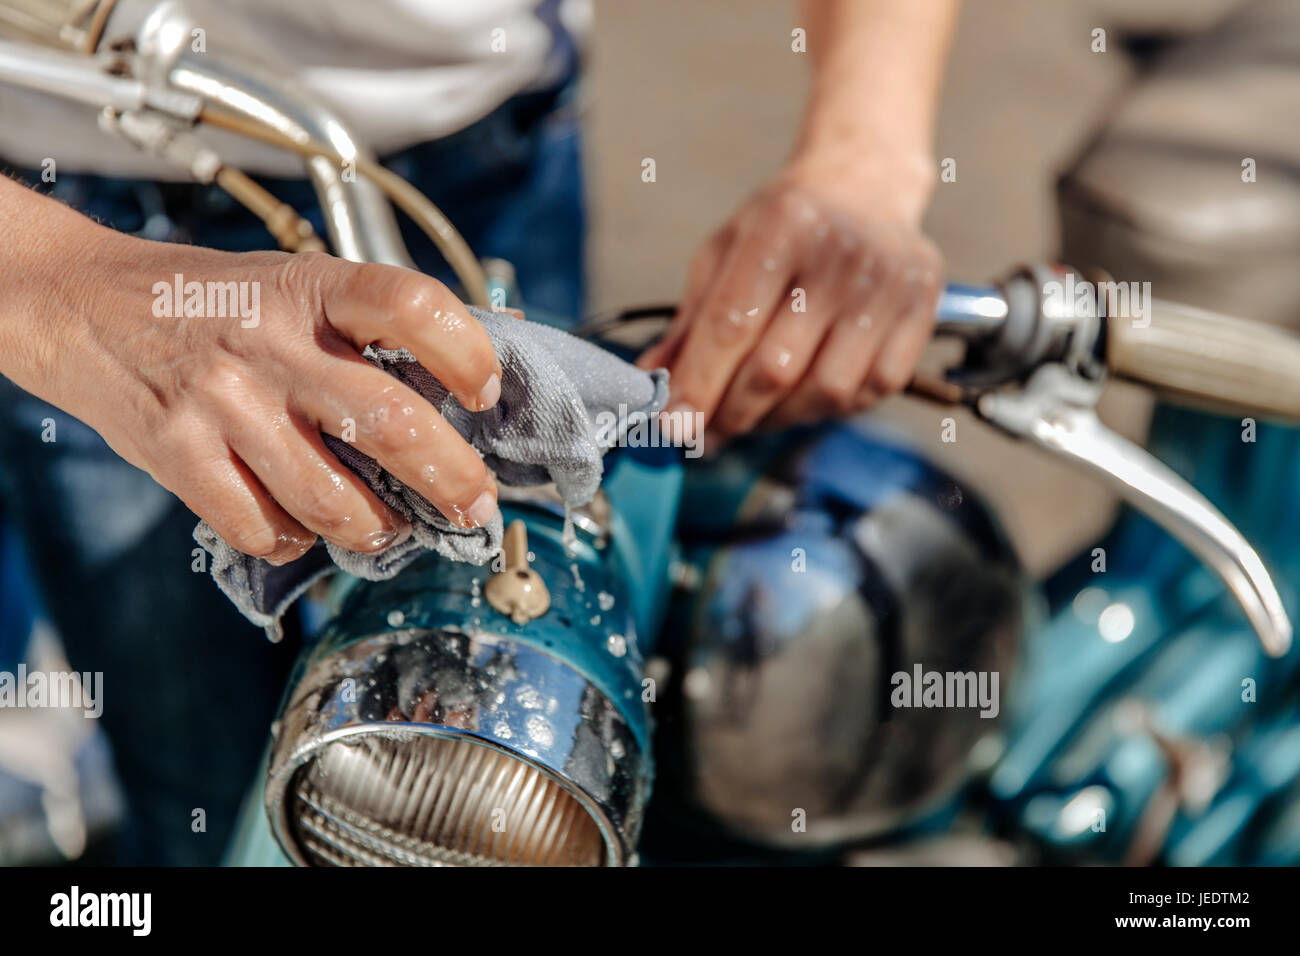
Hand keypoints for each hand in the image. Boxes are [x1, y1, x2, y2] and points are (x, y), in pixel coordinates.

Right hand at [21, 228, 501, 565]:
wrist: (85, 305)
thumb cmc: (215, 302)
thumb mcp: (299, 282)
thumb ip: (380, 319)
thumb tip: (496, 341)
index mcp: (312, 287)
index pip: (412, 305)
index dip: (466, 352)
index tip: (483, 392)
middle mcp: (270, 342)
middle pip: (391, 423)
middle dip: (452, 479)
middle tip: (474, 504)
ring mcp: (222, 402)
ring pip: (330, 498)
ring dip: (376, 527)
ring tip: (390, 525)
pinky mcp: (179, 455)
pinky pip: (262, 527)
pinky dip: (295, 539)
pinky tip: (303, 522)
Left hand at [638, 152, 942, 442]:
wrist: (864, 187)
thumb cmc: (784, 226)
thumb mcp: (724, 253)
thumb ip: (689, 323)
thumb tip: (653, 384)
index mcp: (783, 223)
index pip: (731, 323)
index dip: (698, 385)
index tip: (673, 426)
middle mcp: (842, 252)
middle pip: (777, 367)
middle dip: (732, 413)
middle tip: (707, 432)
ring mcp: (889, 282)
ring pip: (826, 391)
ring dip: (780, 419)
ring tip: (756, 412)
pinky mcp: (924, 308)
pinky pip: (873, 391)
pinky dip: (831, 408)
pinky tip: (807, 395)